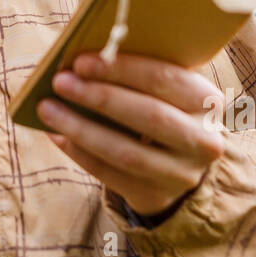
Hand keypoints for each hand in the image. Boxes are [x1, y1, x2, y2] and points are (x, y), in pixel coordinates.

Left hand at [38, 51, 226, 218]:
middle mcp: (204, 139)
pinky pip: (111, 175)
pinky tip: (57, 135)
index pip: (165, 79)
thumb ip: (137, 74)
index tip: (81, 61)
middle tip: (60, 82)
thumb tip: (80, 61)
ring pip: (125, 151)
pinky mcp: (157, 196)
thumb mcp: (167, 91)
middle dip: (99, 97)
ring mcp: (182, 174)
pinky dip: (79, 153)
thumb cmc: (165, 110)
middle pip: (148, 116)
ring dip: (80, 128)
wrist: (183, 165)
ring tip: (48, 109)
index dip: (122, 68)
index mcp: (208, 101)